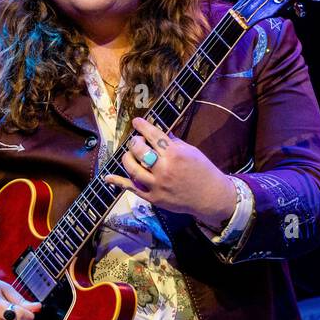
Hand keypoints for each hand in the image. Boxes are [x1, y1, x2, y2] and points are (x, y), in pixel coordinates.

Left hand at [103, 116, 236, 227]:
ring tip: (129, 154)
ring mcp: (157, 184)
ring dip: (127, 158)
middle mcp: (164, 168)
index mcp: (174, 154)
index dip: (142, 126)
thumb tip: (157, 132)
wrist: (211, 196)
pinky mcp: (153, 197)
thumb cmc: (203, 170)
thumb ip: (173, 142)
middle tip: (136, 141)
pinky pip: (132, 188)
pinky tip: (108, 177)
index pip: (153, 135)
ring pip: (132, 168)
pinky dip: (118, 182)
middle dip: (135, 142)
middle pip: (139, 150)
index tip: (136, 121)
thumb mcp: (191, 151)